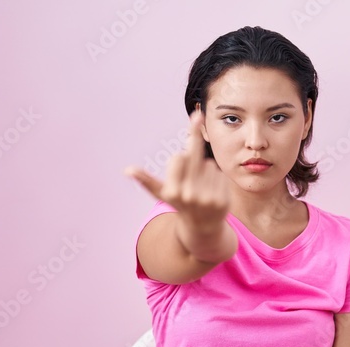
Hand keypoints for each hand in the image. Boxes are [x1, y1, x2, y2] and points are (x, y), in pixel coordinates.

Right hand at [124, 109, 229, 228]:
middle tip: (197, 114)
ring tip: (201, 185)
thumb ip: (146, 181)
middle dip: (194, 134)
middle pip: (192, 155)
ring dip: (205, 169)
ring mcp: (206, 199)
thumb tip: (127, 170)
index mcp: (171, 192)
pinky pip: (219, 173)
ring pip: (208, 165)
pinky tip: (212, 189)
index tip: (182, 142)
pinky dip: (217, 177)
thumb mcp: (162, 194)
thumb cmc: (180, 205)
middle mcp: (188, 196)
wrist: (203, 228)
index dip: (179, 155)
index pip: (177, 158)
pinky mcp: (222, 201)